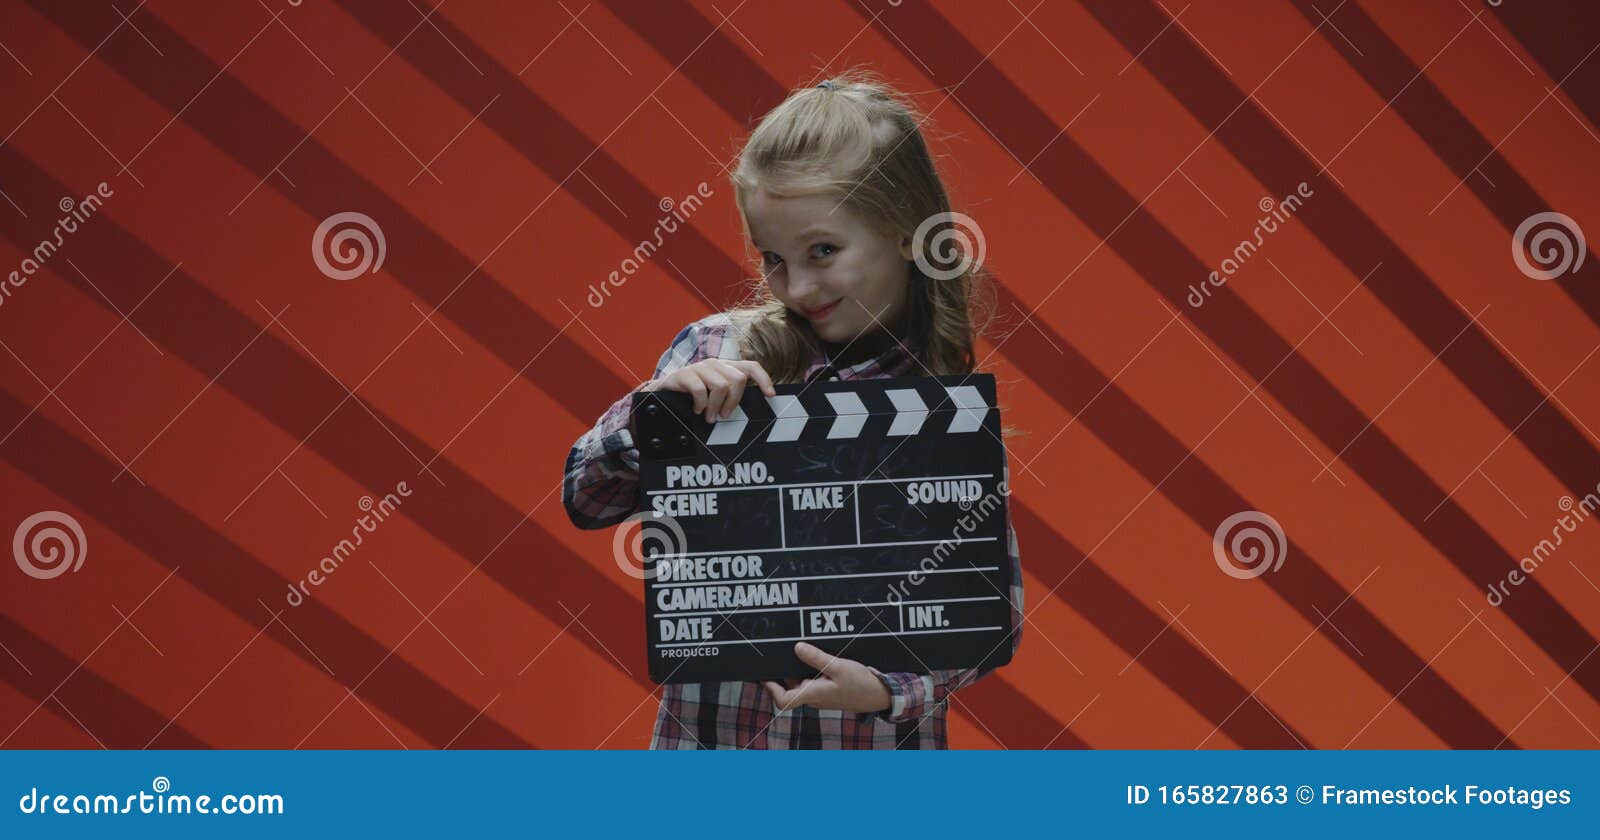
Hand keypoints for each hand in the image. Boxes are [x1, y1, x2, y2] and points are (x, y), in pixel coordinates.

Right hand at [644, 359, 775, 422]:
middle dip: (734, 401)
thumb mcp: (714, 396)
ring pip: (720, 385)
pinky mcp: (683, 374)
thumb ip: (730, 397)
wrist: (661, 395)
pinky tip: (695, 410)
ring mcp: (699, 367)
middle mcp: (714, 364)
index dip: (763, 379)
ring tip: (709, 417)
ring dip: (715, 407)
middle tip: (724, 416)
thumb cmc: (692, 398)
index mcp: (725, 368)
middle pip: (738, 379)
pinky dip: (700, 404)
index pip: (751, 367)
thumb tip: (754, 409)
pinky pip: (699, 389)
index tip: (770, 396)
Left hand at [763, 642, 891, 713]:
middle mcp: (814, 698)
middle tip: (778, 654)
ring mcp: (821, 696)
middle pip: (790, 689)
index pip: (784, 700)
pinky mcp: (828, 692)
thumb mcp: (838, 666)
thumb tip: (797, 648)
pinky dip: (808, 671)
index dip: (771, 689)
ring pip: (801, 684)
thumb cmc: (861, 684)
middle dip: (783, 673)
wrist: (879, 696)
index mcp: (813, 694)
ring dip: (796, 670)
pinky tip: (814, 657)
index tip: (765, 675)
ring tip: (797, 651)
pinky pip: (812, 682)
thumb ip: (816, 658)